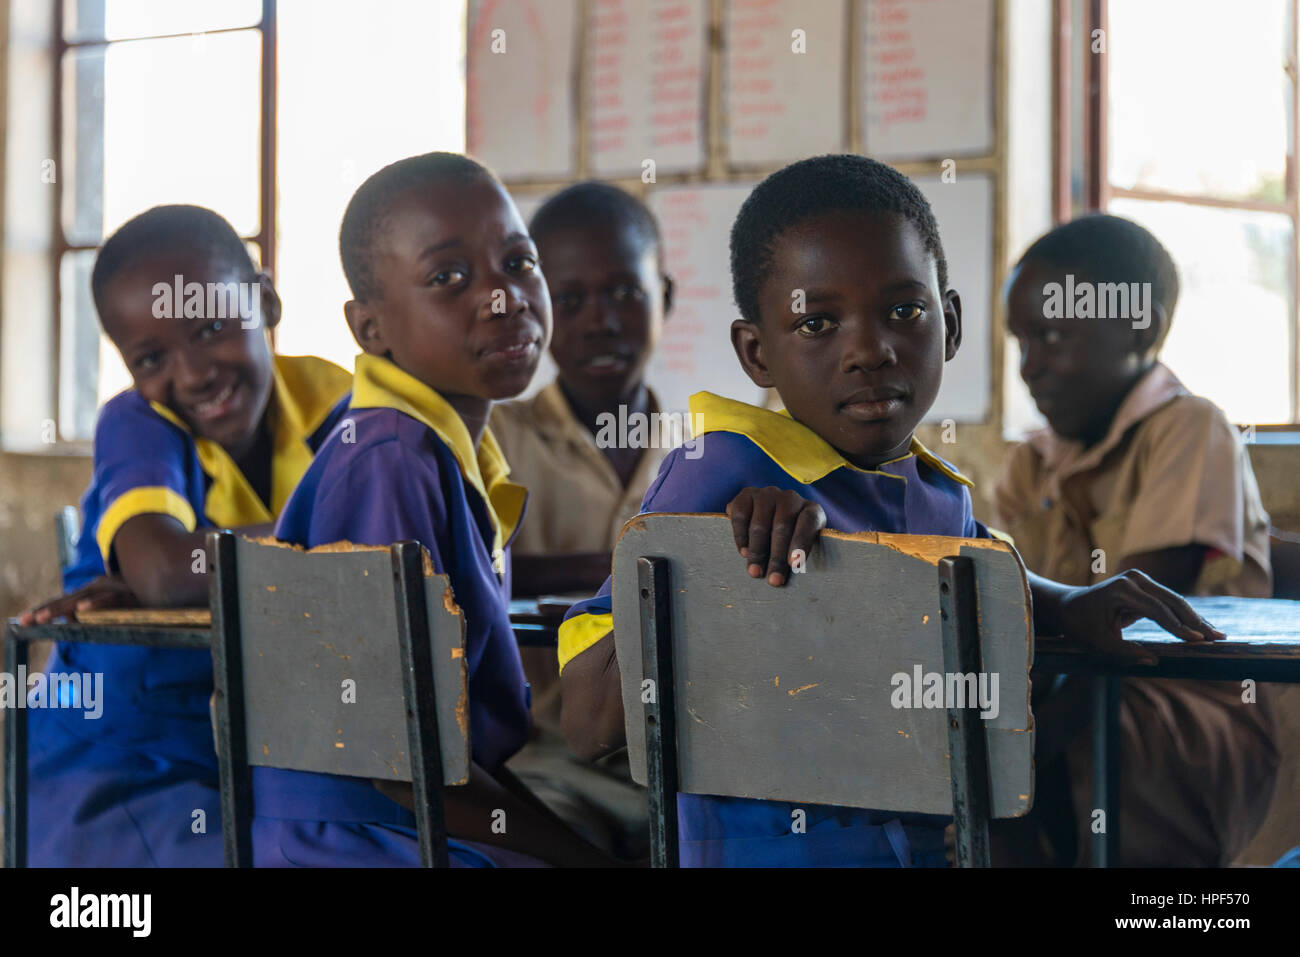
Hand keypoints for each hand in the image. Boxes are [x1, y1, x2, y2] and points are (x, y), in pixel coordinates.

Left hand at [18, 574, 138, 625]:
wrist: (172, 577)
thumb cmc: (143, 594)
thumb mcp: (116, 602)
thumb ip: (94, 610)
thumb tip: (72, 618)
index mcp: (95, 589)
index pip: (65, 600)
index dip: (45, 609)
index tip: (24, 620)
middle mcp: (101, 586)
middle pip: (69, 599)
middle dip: (47, 610)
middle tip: (26, 621)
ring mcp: (115, 589)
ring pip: (85, 600)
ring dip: (63, 609)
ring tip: (43, 618)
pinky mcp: (130, 596)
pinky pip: (111, 601)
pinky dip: (97, 605)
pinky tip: (82, 609)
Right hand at [725, 487, 825, 585]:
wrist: (771, 518)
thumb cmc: (791, 540)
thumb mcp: (804, 546)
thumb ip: (801, 555)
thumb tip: (789, 577)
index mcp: (812, 509)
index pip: (808, 522)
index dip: (801, 543)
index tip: (794, 564)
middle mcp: (790, 498)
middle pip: (782, 527)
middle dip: (776, 557)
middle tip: (773, 581)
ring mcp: (768, 494)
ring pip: (760, 524)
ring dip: (757, 551)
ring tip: (755, 572)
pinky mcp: (747, 494)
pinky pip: (740, 516)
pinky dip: (740, 536)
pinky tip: (744, 552)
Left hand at [1058, 569, 1224, 665]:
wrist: (1068, 606)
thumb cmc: (1080, 626)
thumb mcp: (1098, 643)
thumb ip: (1125, 653)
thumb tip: (1153, 661)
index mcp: (1123, 590)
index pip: (1157, 610)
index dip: (1178, 627)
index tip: (1198, 642)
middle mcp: (1135, 580)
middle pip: (1173, 601)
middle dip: (1196, 622)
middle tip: (1219, 639)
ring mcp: (1141, 580)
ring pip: (1175, 601)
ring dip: (1196, 620)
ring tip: (1218, 636)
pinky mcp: (1145, 587)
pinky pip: (1169, 603)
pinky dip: (1185, 617)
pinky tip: (1203, 629)